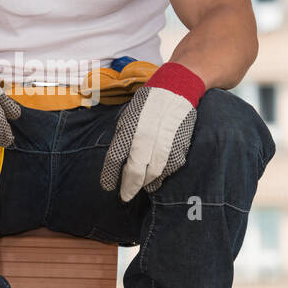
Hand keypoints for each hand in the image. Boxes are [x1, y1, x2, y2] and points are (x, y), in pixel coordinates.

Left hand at [100, 62, 205, 201]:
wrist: (175, 90)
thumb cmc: (147, 105)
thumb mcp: (127, 118)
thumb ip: (122, 139)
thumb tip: (118, 163)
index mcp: (129, 129)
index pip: (115, 159)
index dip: (110, 176)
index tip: (107, 187)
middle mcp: (146, 138)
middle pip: (134, 171)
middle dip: (128, 187)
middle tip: (125, 197)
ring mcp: (164, 143)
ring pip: (153, 175)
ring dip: (146, 184)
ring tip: (141, 187)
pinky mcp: (179, 147)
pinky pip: (169, 170)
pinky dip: (162, 176)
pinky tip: (156, 177)